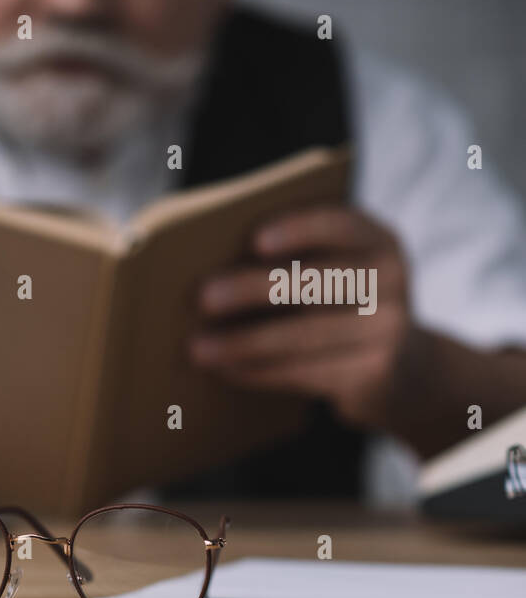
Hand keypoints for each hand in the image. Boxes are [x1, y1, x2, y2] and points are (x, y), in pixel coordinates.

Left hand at [189, 206, 415, 429]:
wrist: (401, 364)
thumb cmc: (338, 302)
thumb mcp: (333, 270)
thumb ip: (291, 261)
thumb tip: (213, 271)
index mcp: (376, 240)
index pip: (339, 224)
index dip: (298, 229)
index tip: (255, 240)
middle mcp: (389, 279)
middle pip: (314, 282)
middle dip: (253, 290)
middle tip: (203, 298)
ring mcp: (387, 329)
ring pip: (304, 336)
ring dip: (243, 343)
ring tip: (197, 348)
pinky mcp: (373, 373)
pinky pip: (306, 372)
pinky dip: (258, 371)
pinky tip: (223, 369)